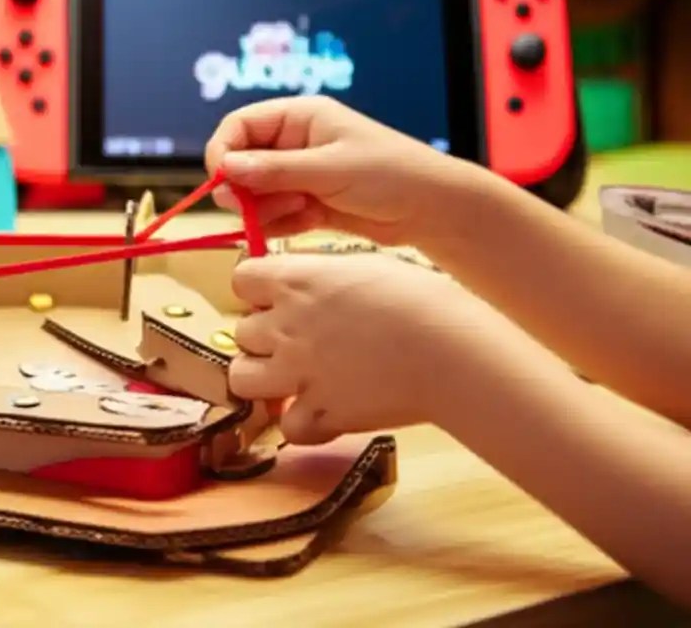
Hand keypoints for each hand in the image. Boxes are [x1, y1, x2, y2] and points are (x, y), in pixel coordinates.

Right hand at [205, 96, 489, 245]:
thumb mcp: (330, 168)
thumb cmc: (390, 174)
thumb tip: (226, 168)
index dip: (224, 151)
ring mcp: (298, 175)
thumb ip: (275, 170)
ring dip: (266, 209)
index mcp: (299, 118)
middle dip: (245, 188)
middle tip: (262, 206)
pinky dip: (281, 224)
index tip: (223, 181)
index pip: (239, 126)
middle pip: (240, 163)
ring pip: (253, 194)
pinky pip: (273, 215)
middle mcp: (293, 143)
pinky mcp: (306, 203)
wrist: (431, 209)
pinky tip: (308, 224)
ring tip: (301, 212)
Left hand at [228, 251, 552, 444]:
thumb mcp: (366, 266)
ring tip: (294, 379)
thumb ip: (323, 275)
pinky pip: (287, 426)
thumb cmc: (422, 300)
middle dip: (263, 337)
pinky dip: (303, 424)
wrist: (450, 351)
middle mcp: (285, 326)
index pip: (243, 279)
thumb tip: (307, 281)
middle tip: (296, 341)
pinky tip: (325, 413)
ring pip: (241, 378)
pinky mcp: (318, 414)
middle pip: (240, 332)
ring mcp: (296, 373)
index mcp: (296, 281)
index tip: (277, 297)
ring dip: (264, 379)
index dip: (258, 289)